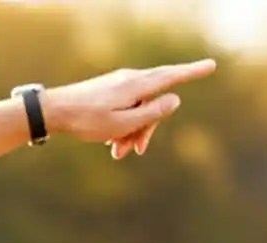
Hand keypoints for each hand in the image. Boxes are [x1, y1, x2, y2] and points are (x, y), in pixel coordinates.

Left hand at [41, 58, 216, 158]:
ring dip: (133, 132)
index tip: (211, 65)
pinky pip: (127, 109)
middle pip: (155, 102)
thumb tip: (175, 100)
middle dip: (148, 128)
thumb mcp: (124, 124)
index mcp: (136, 85)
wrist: (55, 112)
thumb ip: (152, 114)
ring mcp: (119, 84)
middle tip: (135, 151)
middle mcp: (130, 80)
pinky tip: (111, 145)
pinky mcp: (110, 91)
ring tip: (117, 153)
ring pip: (139, 109)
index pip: (172, 77)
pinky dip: (123, 128)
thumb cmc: (88, 120)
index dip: (193, 72)